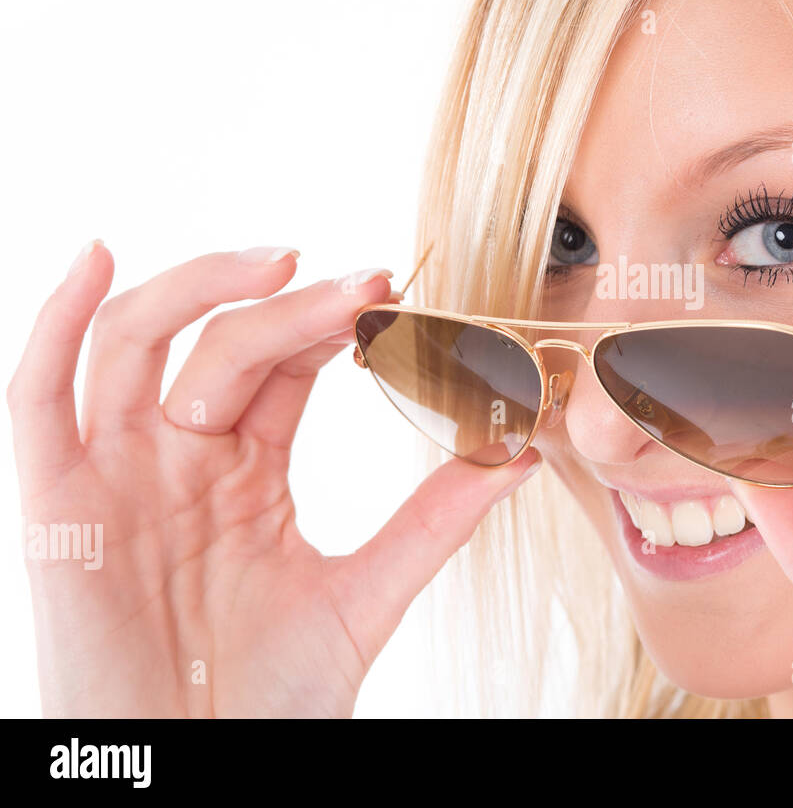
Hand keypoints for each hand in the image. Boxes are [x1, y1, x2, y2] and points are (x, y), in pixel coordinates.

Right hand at [8, 242, 539, 716]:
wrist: (199, 776)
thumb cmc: (270, 700)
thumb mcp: (364, 594)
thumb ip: (436, 520)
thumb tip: (524, 451)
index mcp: (245, 472)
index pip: (285, 366)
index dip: (332, 321)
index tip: (397, 294)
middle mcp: (178, 458)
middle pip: (224, 344)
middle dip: (293, 307)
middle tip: (367, 285)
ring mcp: (116, 473)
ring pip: (139, 344)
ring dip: (202, 287)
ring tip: (281, 260)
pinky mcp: (58, 505)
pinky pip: (38, 398)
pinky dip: (56, 319)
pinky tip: (99, 256)